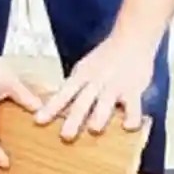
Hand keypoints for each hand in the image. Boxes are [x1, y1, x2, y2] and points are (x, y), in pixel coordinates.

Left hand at [35, 34, 154, 140]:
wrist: (132, 38)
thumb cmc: (106, 57)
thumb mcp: (85, 68)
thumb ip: (74, 86)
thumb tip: (56, 106)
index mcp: (82, 77)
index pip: (64, 94)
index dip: (51, 107)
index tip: (39, 121)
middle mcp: (96, 82)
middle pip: (83, 102)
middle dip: (74, 119)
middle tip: (66, 136)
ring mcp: (115, 86)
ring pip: (106, 103)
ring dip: (100, 116)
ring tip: (94, 129)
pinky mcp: (133, 90)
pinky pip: (134, 106)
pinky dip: (132, 116)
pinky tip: (128, 127)